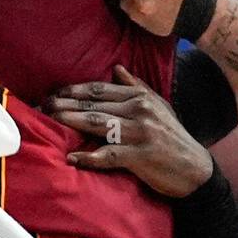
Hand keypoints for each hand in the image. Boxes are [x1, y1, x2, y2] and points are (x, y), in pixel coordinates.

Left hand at [44, 65, 213, 197]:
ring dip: (72, 122)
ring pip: (99, 124)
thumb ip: (136, 87)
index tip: (53, 92)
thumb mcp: (158, 106)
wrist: (195, 169)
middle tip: (42, 106)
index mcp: (140, 97)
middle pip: (94, 104)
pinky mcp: (141, 155)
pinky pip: (110, 155)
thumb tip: (117, 68)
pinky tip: (73, 158)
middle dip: (65, 104)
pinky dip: (90, 157)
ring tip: (51, 121)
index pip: (100, 89)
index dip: (73, 90)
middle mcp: (139, 110)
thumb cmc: (173, 137)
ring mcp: (140, 132)